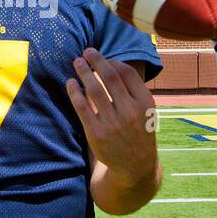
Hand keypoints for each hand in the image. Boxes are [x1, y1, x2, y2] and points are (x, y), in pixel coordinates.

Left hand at [65, 48, 157, 176]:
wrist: (136, 166)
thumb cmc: (138, 132)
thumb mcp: (146, 112)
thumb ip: (134, 91)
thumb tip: (112, 64)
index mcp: (145, 104)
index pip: (127, 73)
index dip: (114, 62)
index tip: (105, 58)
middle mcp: (130, 112)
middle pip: (110, 78)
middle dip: (97, 61)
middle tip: (87, 51)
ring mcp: (113, 123)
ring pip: (94, 90)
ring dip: (83, 72)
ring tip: (77, 62)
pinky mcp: (96, 133)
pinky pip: (82, 107)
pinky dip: (74, 92)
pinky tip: (70, 83)